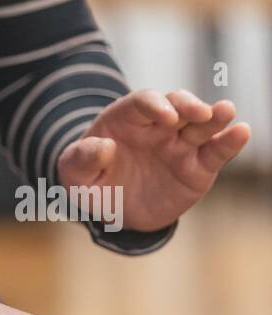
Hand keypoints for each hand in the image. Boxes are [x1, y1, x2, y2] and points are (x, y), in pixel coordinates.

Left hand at [57, 89, 250, 232]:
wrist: (113, 211)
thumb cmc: (91, 184)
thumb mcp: (74, 175)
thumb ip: (81, 159)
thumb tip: (103, 147)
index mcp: (126, 120)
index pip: (142, 103)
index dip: (154, 105)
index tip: (163, 117)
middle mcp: (158, 127)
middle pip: (177, 106)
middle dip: (189, 105)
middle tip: (200, 112)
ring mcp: (180, 144)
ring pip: (201, 125)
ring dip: (215, 117)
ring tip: (226, 111)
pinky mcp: (197, 166)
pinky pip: (215, 152)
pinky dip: (229, 142)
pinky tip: (240, 133)